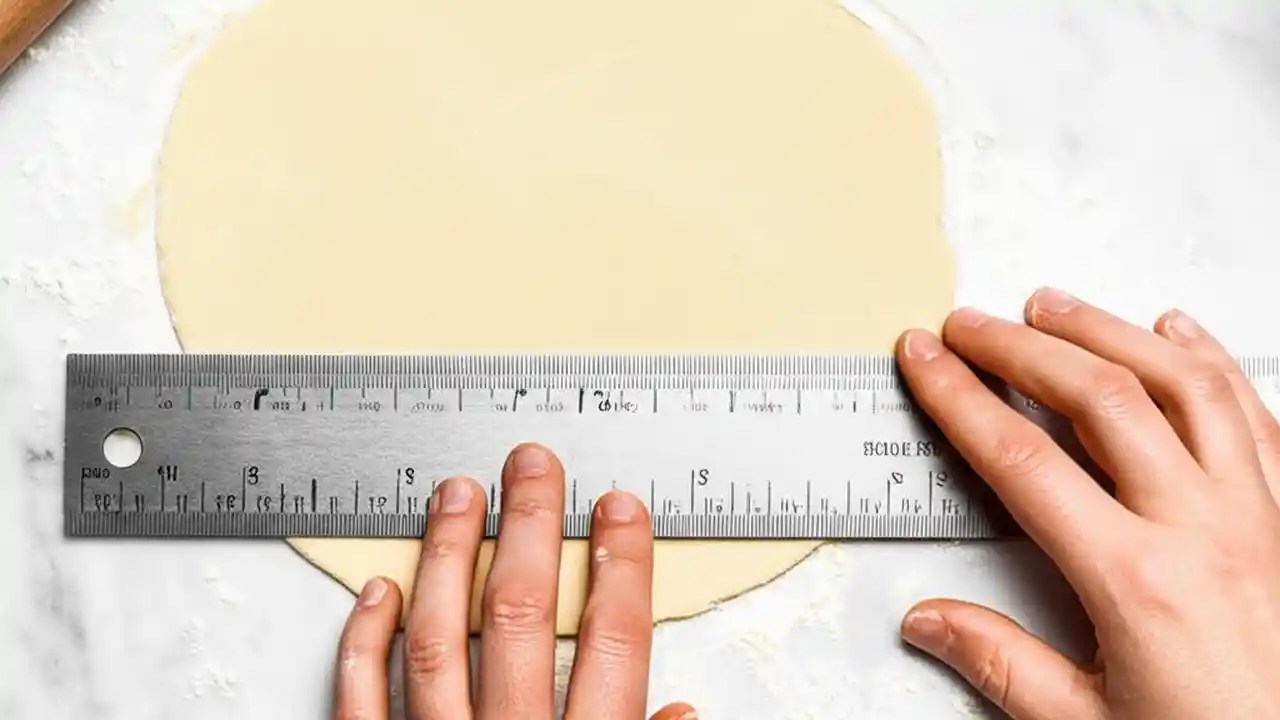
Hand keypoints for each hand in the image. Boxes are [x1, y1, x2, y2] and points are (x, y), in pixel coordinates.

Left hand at [331, 443, 694, 719]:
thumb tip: (686, 710)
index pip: (612, 646)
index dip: (622, 568)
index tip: (619, 509)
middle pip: (519, 617)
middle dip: (528, 529)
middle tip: (531, 466)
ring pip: (436, 641)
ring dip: (447, 558)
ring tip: (456, 495)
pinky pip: (362, 699)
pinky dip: (365, 642)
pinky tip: (377, 591)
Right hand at [895, 289, 1279, 718]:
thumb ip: (1002, 663)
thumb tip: (928, 620)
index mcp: (1136, 578)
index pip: (1023, 461)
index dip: (961, 398)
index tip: (925, 359)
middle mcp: (1200, 527)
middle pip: (1099, 399)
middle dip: (1021, 348)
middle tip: (970, 324)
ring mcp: (1255, 512)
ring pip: (1180, 385)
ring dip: (1109, 332)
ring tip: (1053, 307)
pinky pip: (1251, 413)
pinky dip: (1209, 360)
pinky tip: (1177, 332)